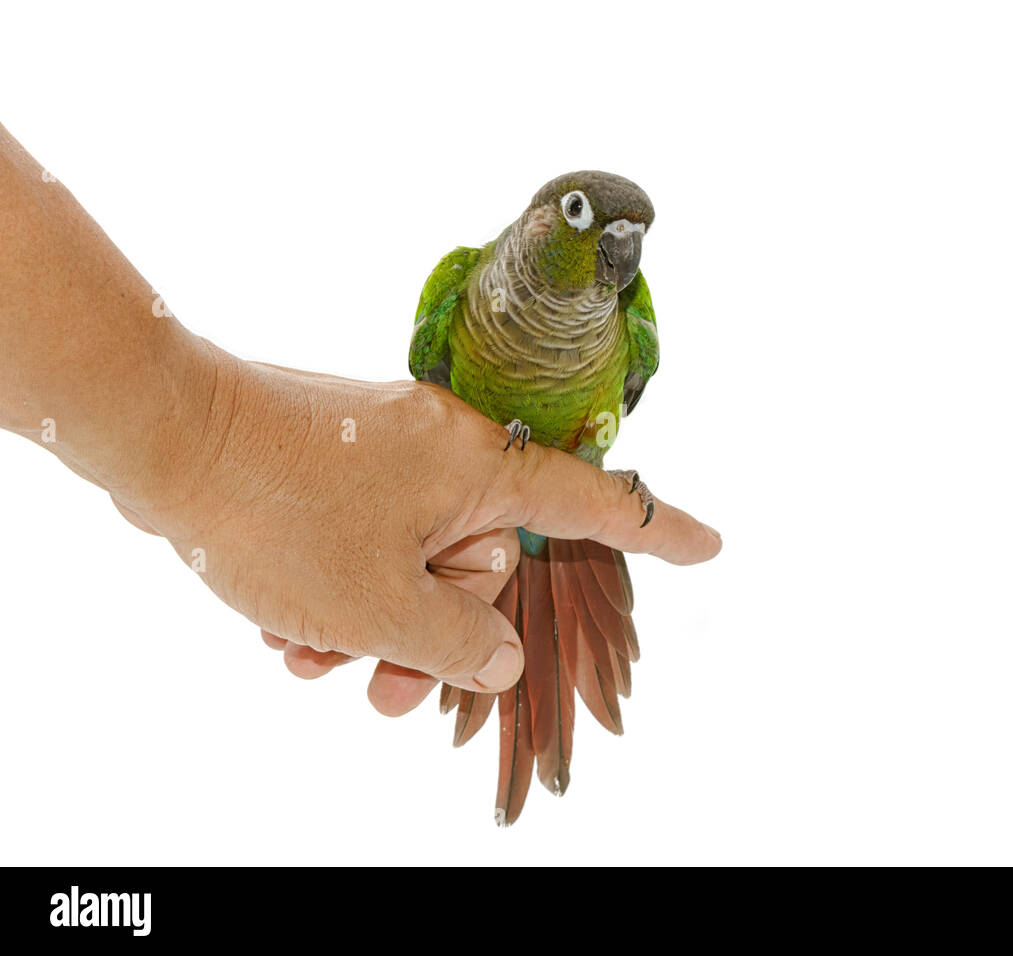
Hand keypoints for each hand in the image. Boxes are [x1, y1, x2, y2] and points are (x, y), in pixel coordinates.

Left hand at [112, 353, 721, 705]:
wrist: (160, 433)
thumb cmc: (279, 511)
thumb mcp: (382, 607)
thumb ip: (460, 645)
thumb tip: (495, 658)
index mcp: (480, 469)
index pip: (593, 504)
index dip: (659, 531)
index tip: (712, 545)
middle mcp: (445, 452)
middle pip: (482, 564)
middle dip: (431, 635)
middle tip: (377, 691)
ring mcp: (386, 453)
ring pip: (414, 561)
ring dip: (371, 624)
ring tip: (310, 656)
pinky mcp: (336, 463)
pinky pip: (366, 540)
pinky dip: (337, 589)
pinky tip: (284, 625)